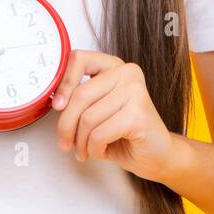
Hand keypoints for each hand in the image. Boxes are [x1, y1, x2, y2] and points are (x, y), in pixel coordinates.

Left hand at [51, 50, 178, 181]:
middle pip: (79, 95)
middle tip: (65, 142)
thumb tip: (55, 100)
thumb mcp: (97, 110)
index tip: (58, 105)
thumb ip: (79, 98)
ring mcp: (135, 92)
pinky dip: (94, 149)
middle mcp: (127, 73)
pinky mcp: (138, 114)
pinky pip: (99, 134)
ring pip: (87, 118)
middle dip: (66, 125)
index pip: (79, 58)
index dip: (63, 83)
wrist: (157, 154)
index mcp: (114, 66)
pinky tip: (102, 151)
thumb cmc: (125, 133)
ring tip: (86, 150)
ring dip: (81, 142)